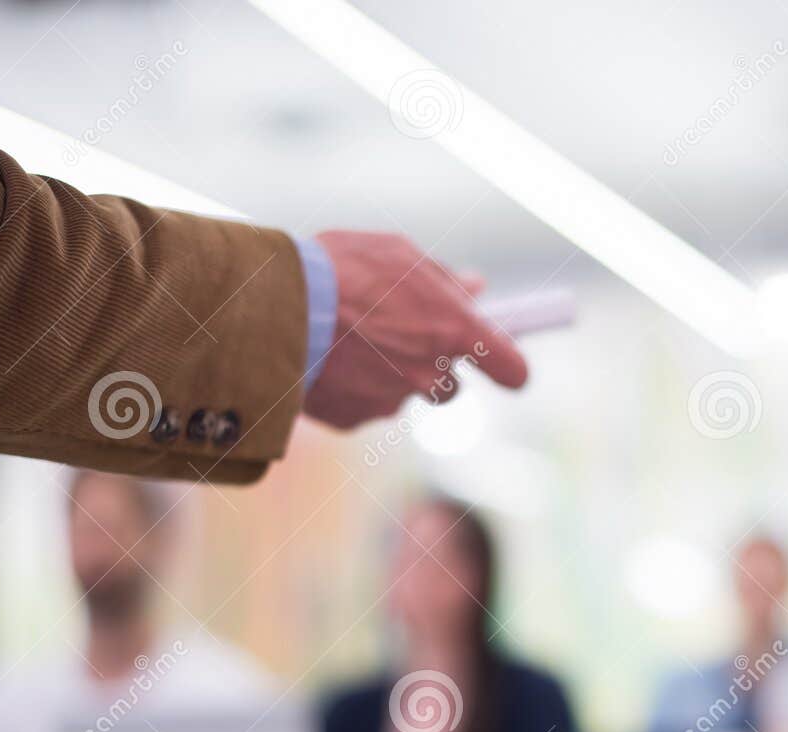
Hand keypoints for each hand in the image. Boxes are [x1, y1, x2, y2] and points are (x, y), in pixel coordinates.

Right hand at [305, 231, 528, 428]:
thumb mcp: (401, 256)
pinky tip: (328, 358)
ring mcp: (391, 402)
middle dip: (433, 365)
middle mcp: (430, 375)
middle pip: (451, 386)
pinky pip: (363, 405)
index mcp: (455, 332)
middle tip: (398, 334)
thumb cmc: (341, 269)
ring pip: (404, 394)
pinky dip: (351, 387)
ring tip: (352, 339)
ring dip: (390, 375)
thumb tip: (476, 289)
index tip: (503, 362)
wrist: (275, 305)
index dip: (509, 366)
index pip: (512, 369)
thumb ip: (444, 280)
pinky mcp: (354, 418)